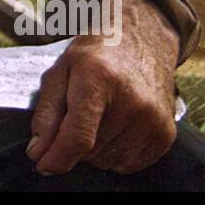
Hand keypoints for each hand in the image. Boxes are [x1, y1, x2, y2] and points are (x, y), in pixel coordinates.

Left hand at [26, 0, 179, 175]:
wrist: (140, 40)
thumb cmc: (95, 55)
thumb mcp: (59, 72)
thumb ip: (45, 114)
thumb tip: (38, 152)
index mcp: (99, 79)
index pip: (78, 137)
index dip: (57, 158)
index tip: (42, 164)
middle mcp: (133, 102)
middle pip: (89, 152)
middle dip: (74, 141)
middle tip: (81, 112)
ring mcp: (153, 119)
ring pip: (107, 162)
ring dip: (95, 149)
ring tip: (101, 114)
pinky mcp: (165, 134)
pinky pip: (129, 165)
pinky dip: (116, 152)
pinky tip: (117, 124)